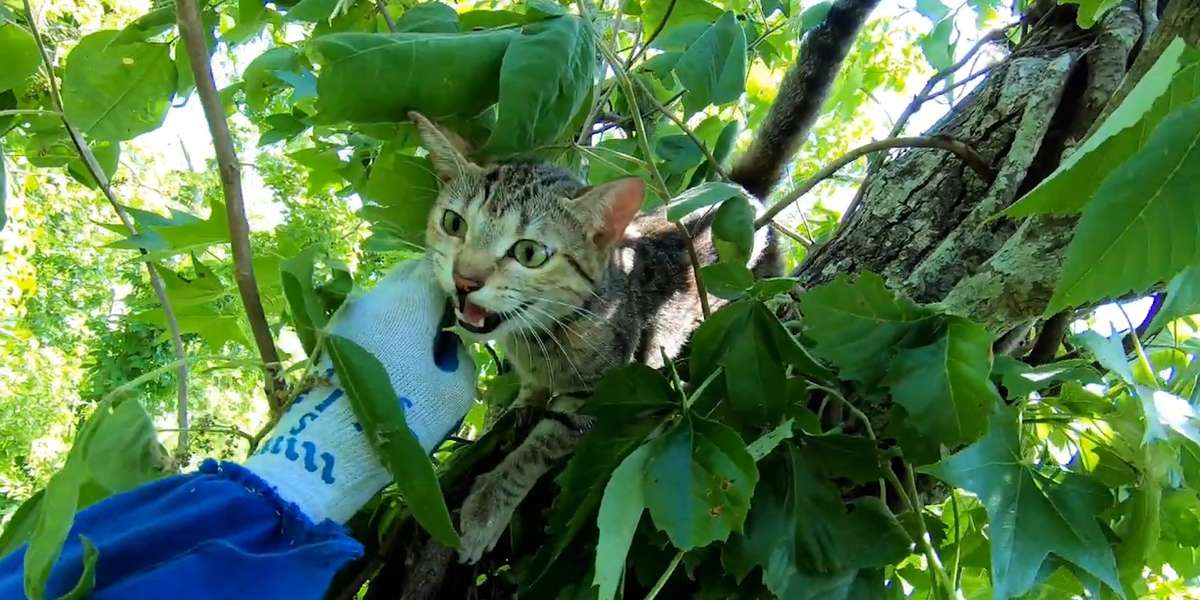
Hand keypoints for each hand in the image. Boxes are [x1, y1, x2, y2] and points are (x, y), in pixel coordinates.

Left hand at [325, 258, 476, 451]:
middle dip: (431, 294)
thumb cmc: (403, 418)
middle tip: (447, 327)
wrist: (330, 450)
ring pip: (386, 298)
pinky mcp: (331, 336)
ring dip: (406, 314)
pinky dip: (384, 330)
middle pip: (409, 277)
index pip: (441, 273)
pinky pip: (367, 319)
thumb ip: (462, 359)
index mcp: (409, 302)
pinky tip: (392, 362)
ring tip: (418, 351)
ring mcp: (348, 315)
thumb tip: (448, 346)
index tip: (469, 315)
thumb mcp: (454, 394)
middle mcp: (375, 297)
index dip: (460, 291)